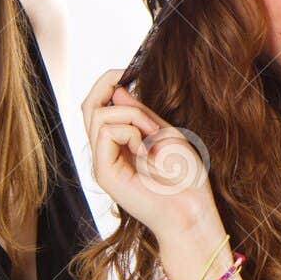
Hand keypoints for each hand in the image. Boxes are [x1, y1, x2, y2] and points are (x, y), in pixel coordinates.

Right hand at [80, 69, 218, 242]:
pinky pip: (106, 132)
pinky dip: (130, 131)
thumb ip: (139, 113)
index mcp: (118, 143)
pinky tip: (146, 150)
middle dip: (112, 89)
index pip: (96, 105)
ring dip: (131, 114)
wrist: (191, 210)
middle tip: (143, 104)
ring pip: (98, 114)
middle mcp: (105, 152)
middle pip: (89, 106)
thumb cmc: (185, 178)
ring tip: (153, 135)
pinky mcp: (104, 173)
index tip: (128, 70)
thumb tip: (117, 89)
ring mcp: (102, 162)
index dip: (107, 82)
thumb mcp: (164, 133)